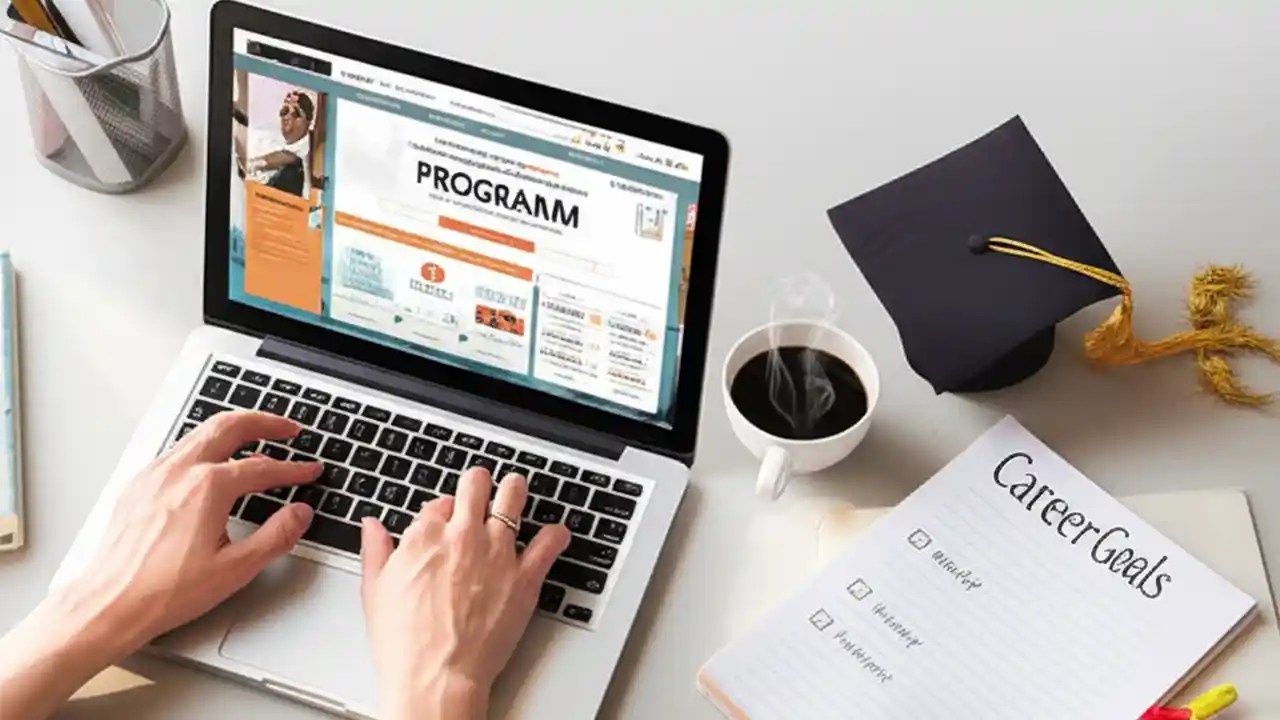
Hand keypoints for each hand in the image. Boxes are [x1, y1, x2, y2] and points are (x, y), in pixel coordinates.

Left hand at [0, 411, 321, 719]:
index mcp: (207, 487)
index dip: (293, 469)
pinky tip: (212, 460)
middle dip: (266, 422)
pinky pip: (179, 449)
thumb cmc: (165, 591)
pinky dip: (206, 445)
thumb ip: (277, 536)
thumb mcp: (236, 568)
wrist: (112, 604)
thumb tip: (300, 514)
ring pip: (202, 432)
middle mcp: (180, 471)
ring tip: (256, 435)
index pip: (263, 467)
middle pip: (231, 426)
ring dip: (235, 428)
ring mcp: (156, 474)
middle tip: (289, 428)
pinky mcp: (140, 484)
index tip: (309, 471)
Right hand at [361, 468, 570, 719]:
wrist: (436, 678)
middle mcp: (462, 536)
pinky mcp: (524, 577)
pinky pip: (549, 542)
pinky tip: (556, 533)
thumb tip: (371, 526)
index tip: (447, 518)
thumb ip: (376, 552)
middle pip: (475, 485)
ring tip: (516, 489)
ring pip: (513, 497)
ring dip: (514, 490)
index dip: (444, 509)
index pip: (439, 502)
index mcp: (424, 537)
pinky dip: (555, 534)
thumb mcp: (375, 593)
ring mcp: (496, 553)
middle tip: (483, 488)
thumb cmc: (405, 645)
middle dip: (479, 483)